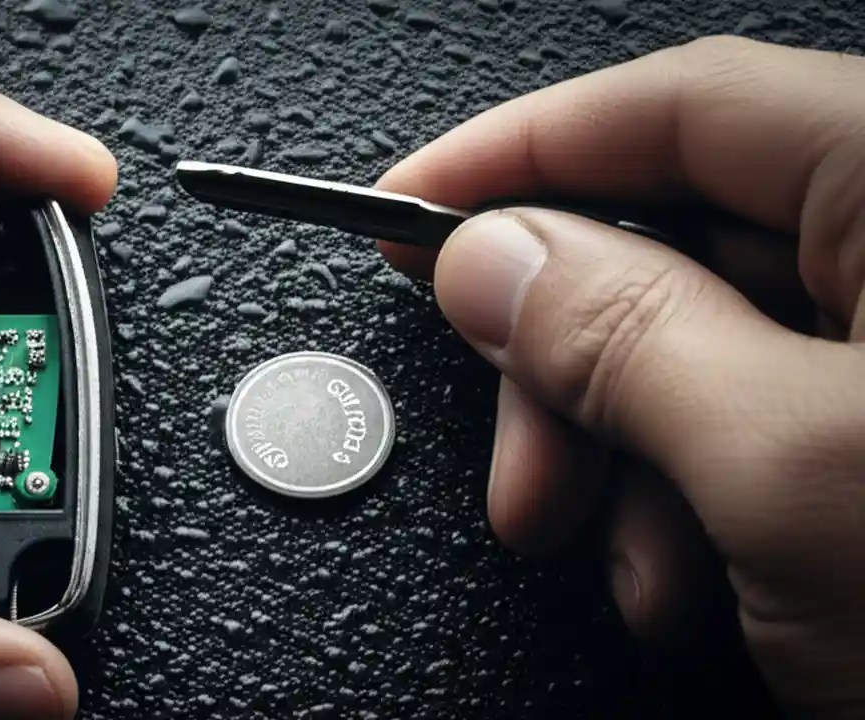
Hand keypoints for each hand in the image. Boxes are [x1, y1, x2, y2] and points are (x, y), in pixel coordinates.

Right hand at [376, 36, 864, 717]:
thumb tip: (491, 257)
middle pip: (682, 244)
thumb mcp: (793, 471)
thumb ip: (624, 338)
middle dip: (571, 365)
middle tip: (518, 462)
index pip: (680, 108)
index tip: (412, 207)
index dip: (522, 152)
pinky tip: (687, 581)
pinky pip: (753, 420)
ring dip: (624, 457)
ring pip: (705, 348)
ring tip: (615, 562)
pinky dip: (690, 500)